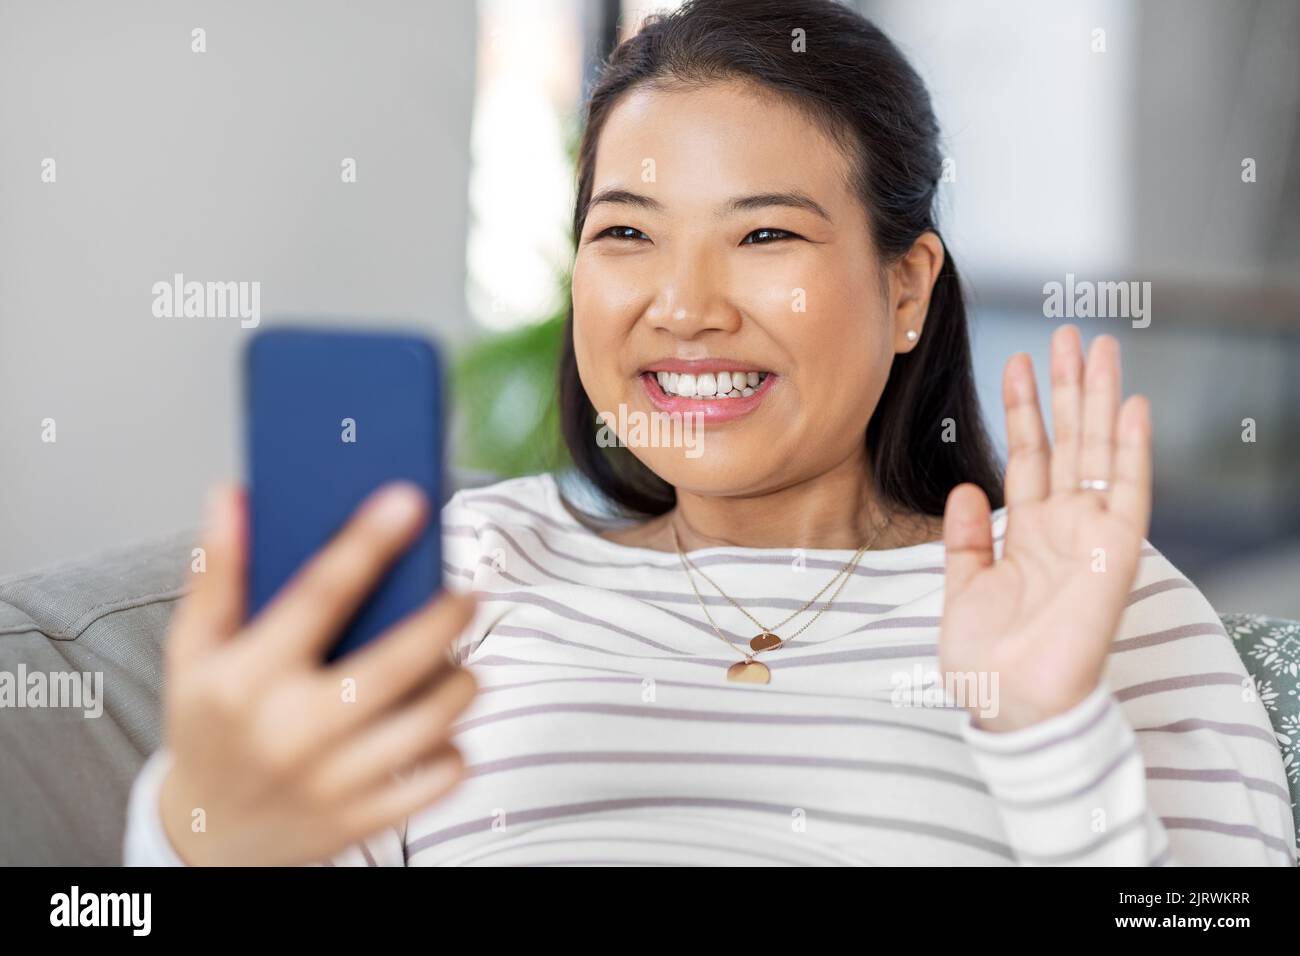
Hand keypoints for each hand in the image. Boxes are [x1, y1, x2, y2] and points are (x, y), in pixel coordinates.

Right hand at [158, 482, 478, 864]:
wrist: (206, 835)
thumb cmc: (209, 726)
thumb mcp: (192, 652)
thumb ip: (217, 574)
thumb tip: (232, 495)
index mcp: (246, 679)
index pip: (318, 596)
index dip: (366, 542)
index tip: (406, 501)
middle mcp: (292, 731)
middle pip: (397, 663)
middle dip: (446, 619)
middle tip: (467, 593)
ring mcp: (333, 782)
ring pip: (432, 720)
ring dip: (459, 682)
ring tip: (454, 661)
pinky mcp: (365, 818)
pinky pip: (440, 774)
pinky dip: (454, 745)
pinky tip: (440, 724)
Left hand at [938, 325, 1151, 732]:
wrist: (1009, 702)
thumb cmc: (987, 658)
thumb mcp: (962, 588)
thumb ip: (965, 537)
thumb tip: (965, 487)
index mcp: (1026, 532)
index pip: (1028, 455)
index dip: (1024, 409)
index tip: (1017, 361)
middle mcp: (1063, 526)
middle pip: (1069, 442)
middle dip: (1068, 388)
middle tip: (1070, 334)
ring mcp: (1091, 536)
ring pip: (1099, 453)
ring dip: (1099, 401)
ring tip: (1098, 347)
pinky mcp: (1114, 553)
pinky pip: (1128, 493)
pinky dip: (1131, 451)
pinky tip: (1130, 406)